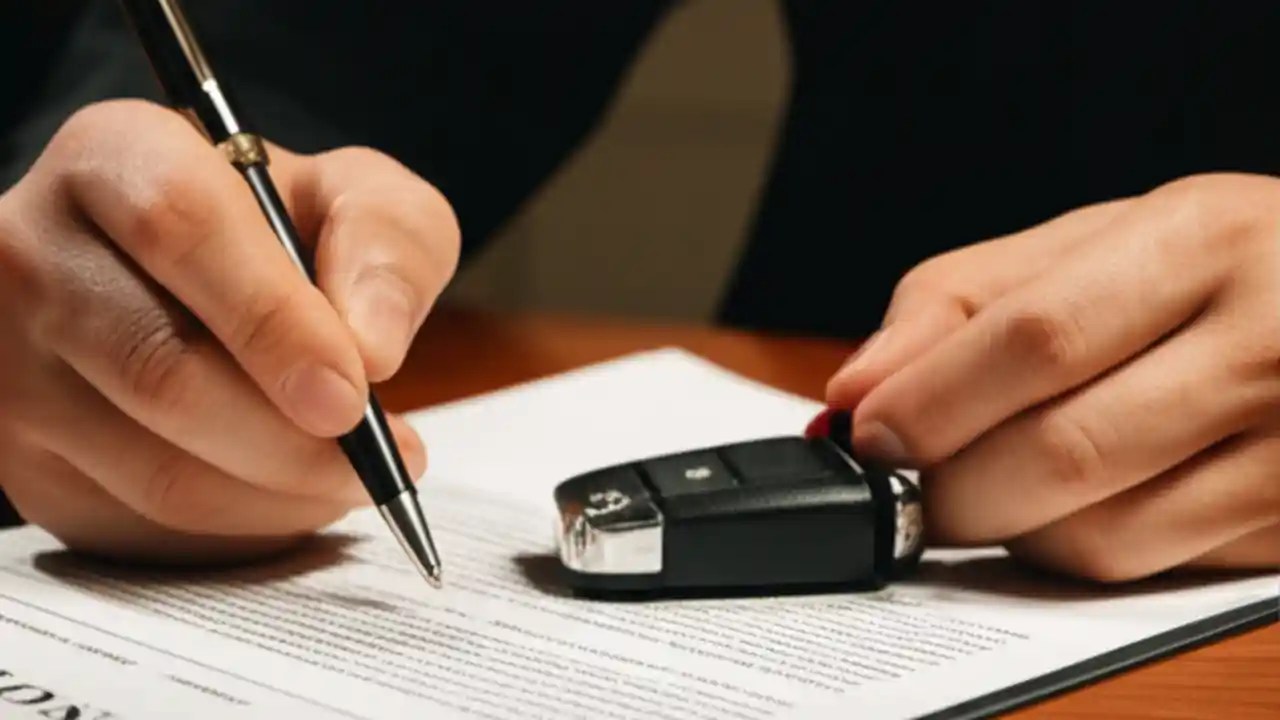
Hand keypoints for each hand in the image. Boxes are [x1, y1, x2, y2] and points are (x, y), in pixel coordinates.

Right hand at [0, 100, 459, 563]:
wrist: (196, 279)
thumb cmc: (282, 232)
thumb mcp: (357, 199)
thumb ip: (387, 246)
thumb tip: (373, 349)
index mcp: (115, 158)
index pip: (179, 226)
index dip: (272, 321)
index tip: (350, 395)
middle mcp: (34, 253)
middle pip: (156, 368)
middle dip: (289, 438)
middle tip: (373, 463)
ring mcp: (12, 366)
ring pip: (151, 468)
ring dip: (278, 496)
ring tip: (351, 477)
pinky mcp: (24, 458)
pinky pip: (143, 525)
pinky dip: (243, 528)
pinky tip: (290, 495)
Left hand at [826, 173, 1279, 581]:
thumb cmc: (1214, 266)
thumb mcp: (1093, 241)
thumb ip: (959, 299)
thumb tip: (857, 389)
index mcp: (1203, 241)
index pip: (1037, 338)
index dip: (931, 401)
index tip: (866, 433)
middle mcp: (1269, 343)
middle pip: (1062, 452)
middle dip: (949, 486)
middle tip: (905, 480)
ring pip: (1099, 536)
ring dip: (1005, 528)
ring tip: (986, 481)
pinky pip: (1146, 570)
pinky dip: (1071, 551)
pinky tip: (1064, 505)